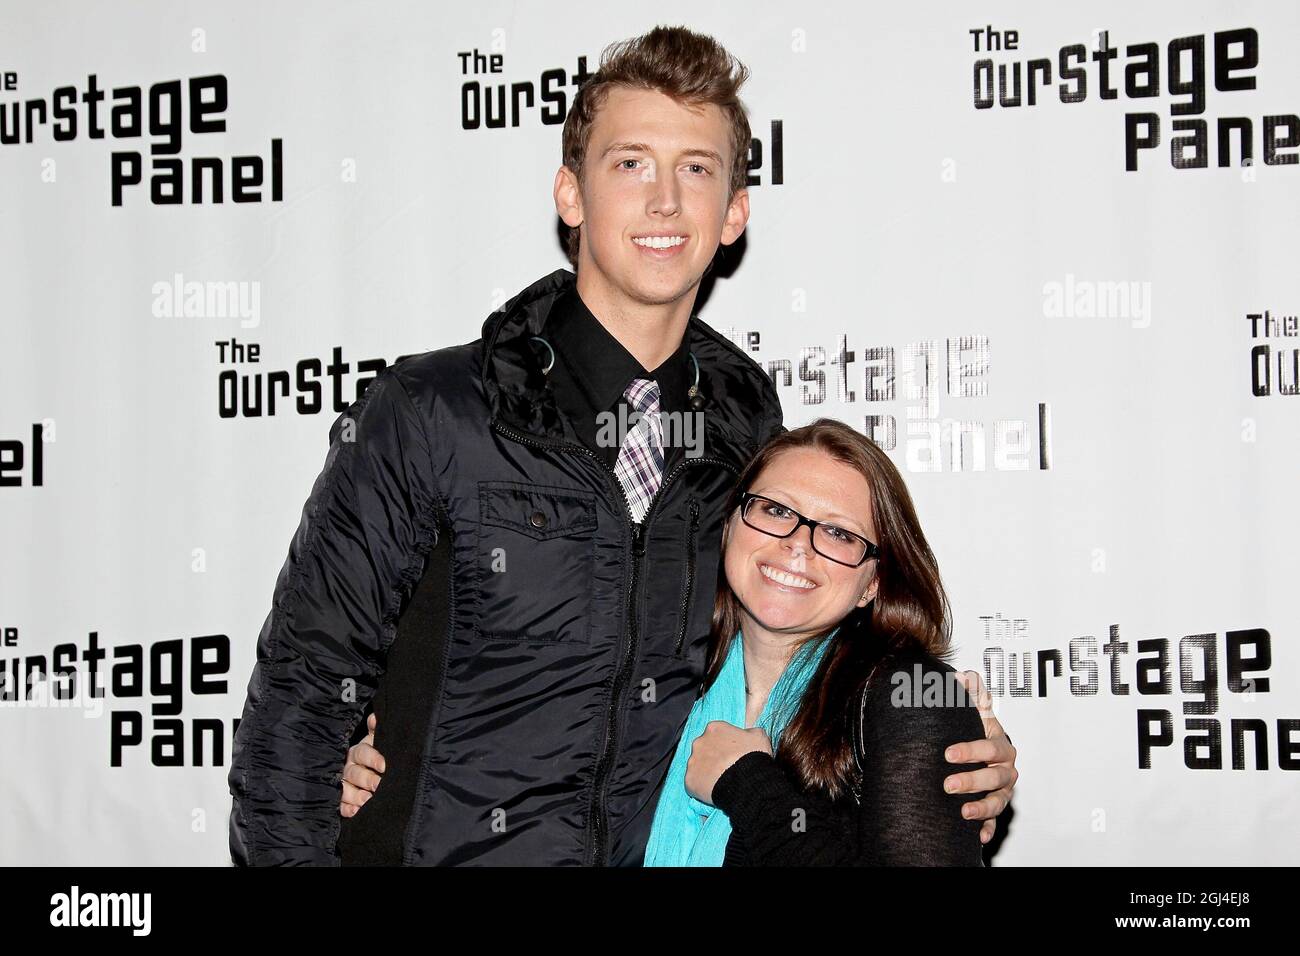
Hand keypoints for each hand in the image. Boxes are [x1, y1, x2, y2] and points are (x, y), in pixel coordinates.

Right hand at [339, 712, 386, 816]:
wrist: (378, 771)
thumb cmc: (379, 753)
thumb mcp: (380, 741)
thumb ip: (377, 730)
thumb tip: (375, 718)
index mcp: (358, 751)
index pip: (362, 752)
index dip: (373, 758)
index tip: (384, 766)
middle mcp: (348, 766)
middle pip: (354, 772)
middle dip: (367, 779)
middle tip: (378, 785)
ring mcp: (344, 784)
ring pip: (345, 789)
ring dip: (355, 795)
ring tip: (367, 800)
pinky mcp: (342, 800)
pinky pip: (340, 805)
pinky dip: (347, 809)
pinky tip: (355, 812)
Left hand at [685, 721, 772, 804]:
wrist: (747, 782)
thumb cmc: (753, 757)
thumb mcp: (759, 736)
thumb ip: (749, 732)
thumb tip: (746, 734)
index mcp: (714, 728)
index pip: (716, 733)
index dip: (724, 744)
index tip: (732, 753)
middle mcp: (699, 742)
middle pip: (704, 748)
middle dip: (712, 757)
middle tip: (726, 768)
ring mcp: (692, 761)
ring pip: (697, 766)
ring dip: (706, 772)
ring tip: (720, 781)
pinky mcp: (689, 780)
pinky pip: (693, 783)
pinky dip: (701, 787)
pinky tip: (713, 791)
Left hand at [944, 670, 1017, 843]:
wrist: (979, 751)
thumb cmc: (973, 729)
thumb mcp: (973, 711)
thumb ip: (972, 694)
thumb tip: (965, 675)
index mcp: (999, 742)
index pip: (989, 746)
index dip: (971, 750)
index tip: (948, 753)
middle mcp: (1005, 767)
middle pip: (995, 776)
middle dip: (972, 780)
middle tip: (947, 784)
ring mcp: (1002, 789)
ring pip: (999, 800)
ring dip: (982, 807)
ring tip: (963, 811)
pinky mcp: (995, 806)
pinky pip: (996, 821)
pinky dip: (987, 828)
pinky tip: (978, 836)